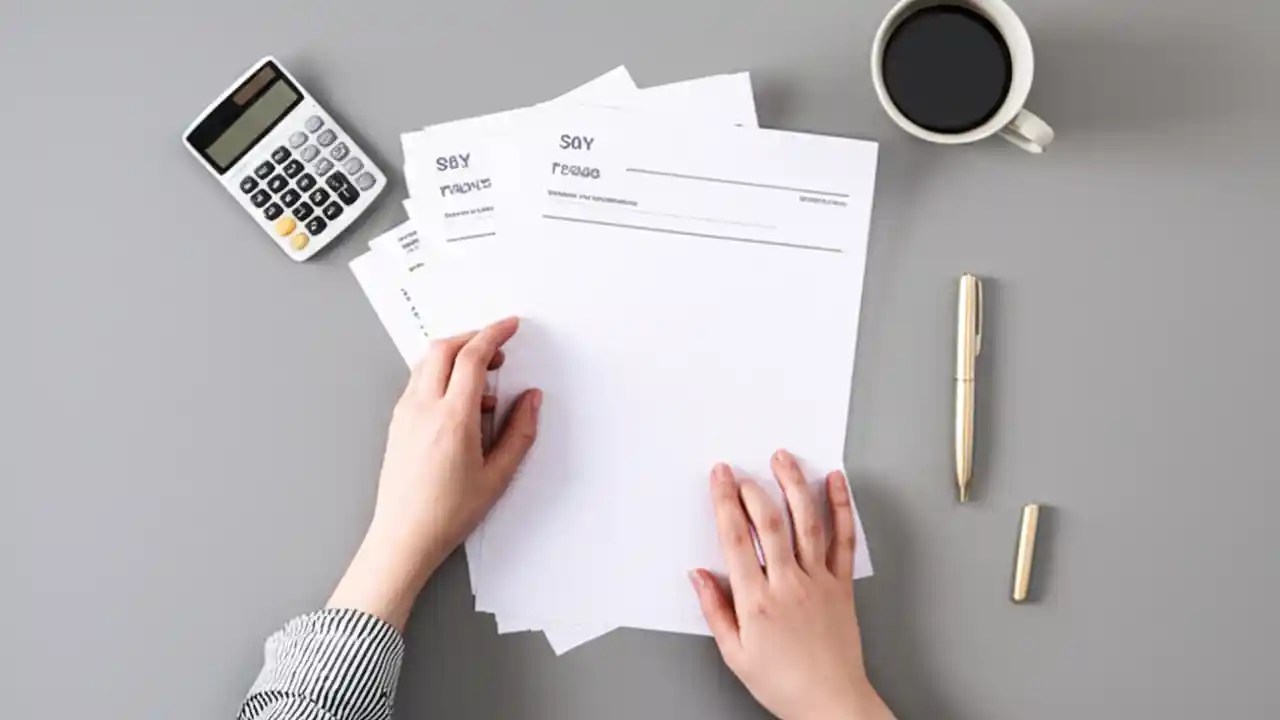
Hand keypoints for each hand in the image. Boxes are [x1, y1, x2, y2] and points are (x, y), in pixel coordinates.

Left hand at [328, 317, 540, 629]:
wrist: (403, 537)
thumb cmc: (448, 513)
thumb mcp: (498, 476)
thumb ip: (520, 432)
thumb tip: (531, 400)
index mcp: (452, 419)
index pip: (472, 358)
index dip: (494, 334)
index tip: (511, 325)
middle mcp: (423, 409)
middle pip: (444, 348)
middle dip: (473, 338)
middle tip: (499, 349)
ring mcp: (405, 414)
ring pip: (427, 362)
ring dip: (456, 357)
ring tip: (484, 382)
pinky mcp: (397, 423)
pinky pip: (419, 383)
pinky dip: (442, 376)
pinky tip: (461, 403)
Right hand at [689, 450, 892, 719]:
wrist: (831, 703)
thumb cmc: (784, 683)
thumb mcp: (735, 654)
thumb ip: (715, 610)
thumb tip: (700, 575)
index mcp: (757, 602)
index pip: (737, 539)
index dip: (725, 502)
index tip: (720, 478)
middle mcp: (789, 584)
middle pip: (770, 523)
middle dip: (753, 488)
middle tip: (741, 469)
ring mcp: (819, 581)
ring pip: (806, 522)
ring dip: (793, 485)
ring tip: (783, 459)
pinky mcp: (841, 585)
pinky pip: (843, 539)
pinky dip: (841, 507)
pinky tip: (835, 483)